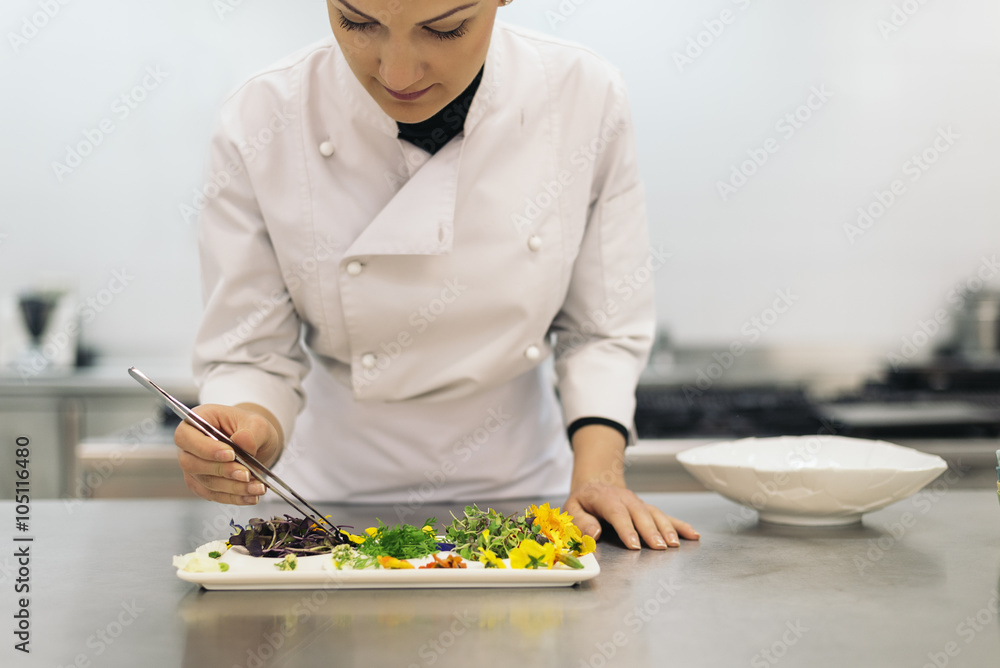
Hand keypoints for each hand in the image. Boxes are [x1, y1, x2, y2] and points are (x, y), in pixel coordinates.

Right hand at [173, 403, 281, 504]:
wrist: (257, 444)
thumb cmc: (251, 428)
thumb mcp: (258, 424)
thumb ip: (252, 432)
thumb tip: (242, 442)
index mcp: (196, 422)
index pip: (186, 437)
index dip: (205, 448)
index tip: (230, 454)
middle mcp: (189, 447)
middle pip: (192, 464)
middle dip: (222, 471)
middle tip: (246, 474)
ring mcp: (194, 468)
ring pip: (206, 482)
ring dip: (232, 487)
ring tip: (257, 487)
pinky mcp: (202, 485)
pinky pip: (214, 495)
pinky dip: (234, 497)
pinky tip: (251, 496)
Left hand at [566, 423, 699, 548]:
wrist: (596, 485)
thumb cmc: (583, 502)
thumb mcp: (571, 509)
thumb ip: (580, 521)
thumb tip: (594, 534)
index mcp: (604, 497)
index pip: (616, 512)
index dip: (626, 528)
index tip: (634, 545)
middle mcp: (625, 499)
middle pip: (640, 514)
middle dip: (650, 531)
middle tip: (659, 547)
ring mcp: (639, 504)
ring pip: (655, 514)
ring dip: (667, 528)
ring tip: (674, 544)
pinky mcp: (648, 510)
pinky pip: (665, 516)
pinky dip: (680, 525)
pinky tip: (693, 535)